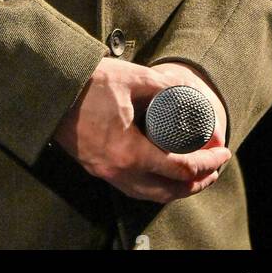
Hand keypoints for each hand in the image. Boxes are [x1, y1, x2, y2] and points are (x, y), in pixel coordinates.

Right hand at [50, 57, 230, 203]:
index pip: (181, 169)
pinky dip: (154, 185)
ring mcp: (105, 172)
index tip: (221, 150)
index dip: (207, 162)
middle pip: (168, 191)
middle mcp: (118, 171)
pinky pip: (133, 188)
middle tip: (214, 167)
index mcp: (130, 152)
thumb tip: (187, 94)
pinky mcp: (96, 168)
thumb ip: (163, 87)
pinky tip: (161, 171)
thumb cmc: (88, 82)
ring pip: (150, 194)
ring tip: (193, 174)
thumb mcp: (132, 78)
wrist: (50, 88)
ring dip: (176, 188)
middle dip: (197, 182)